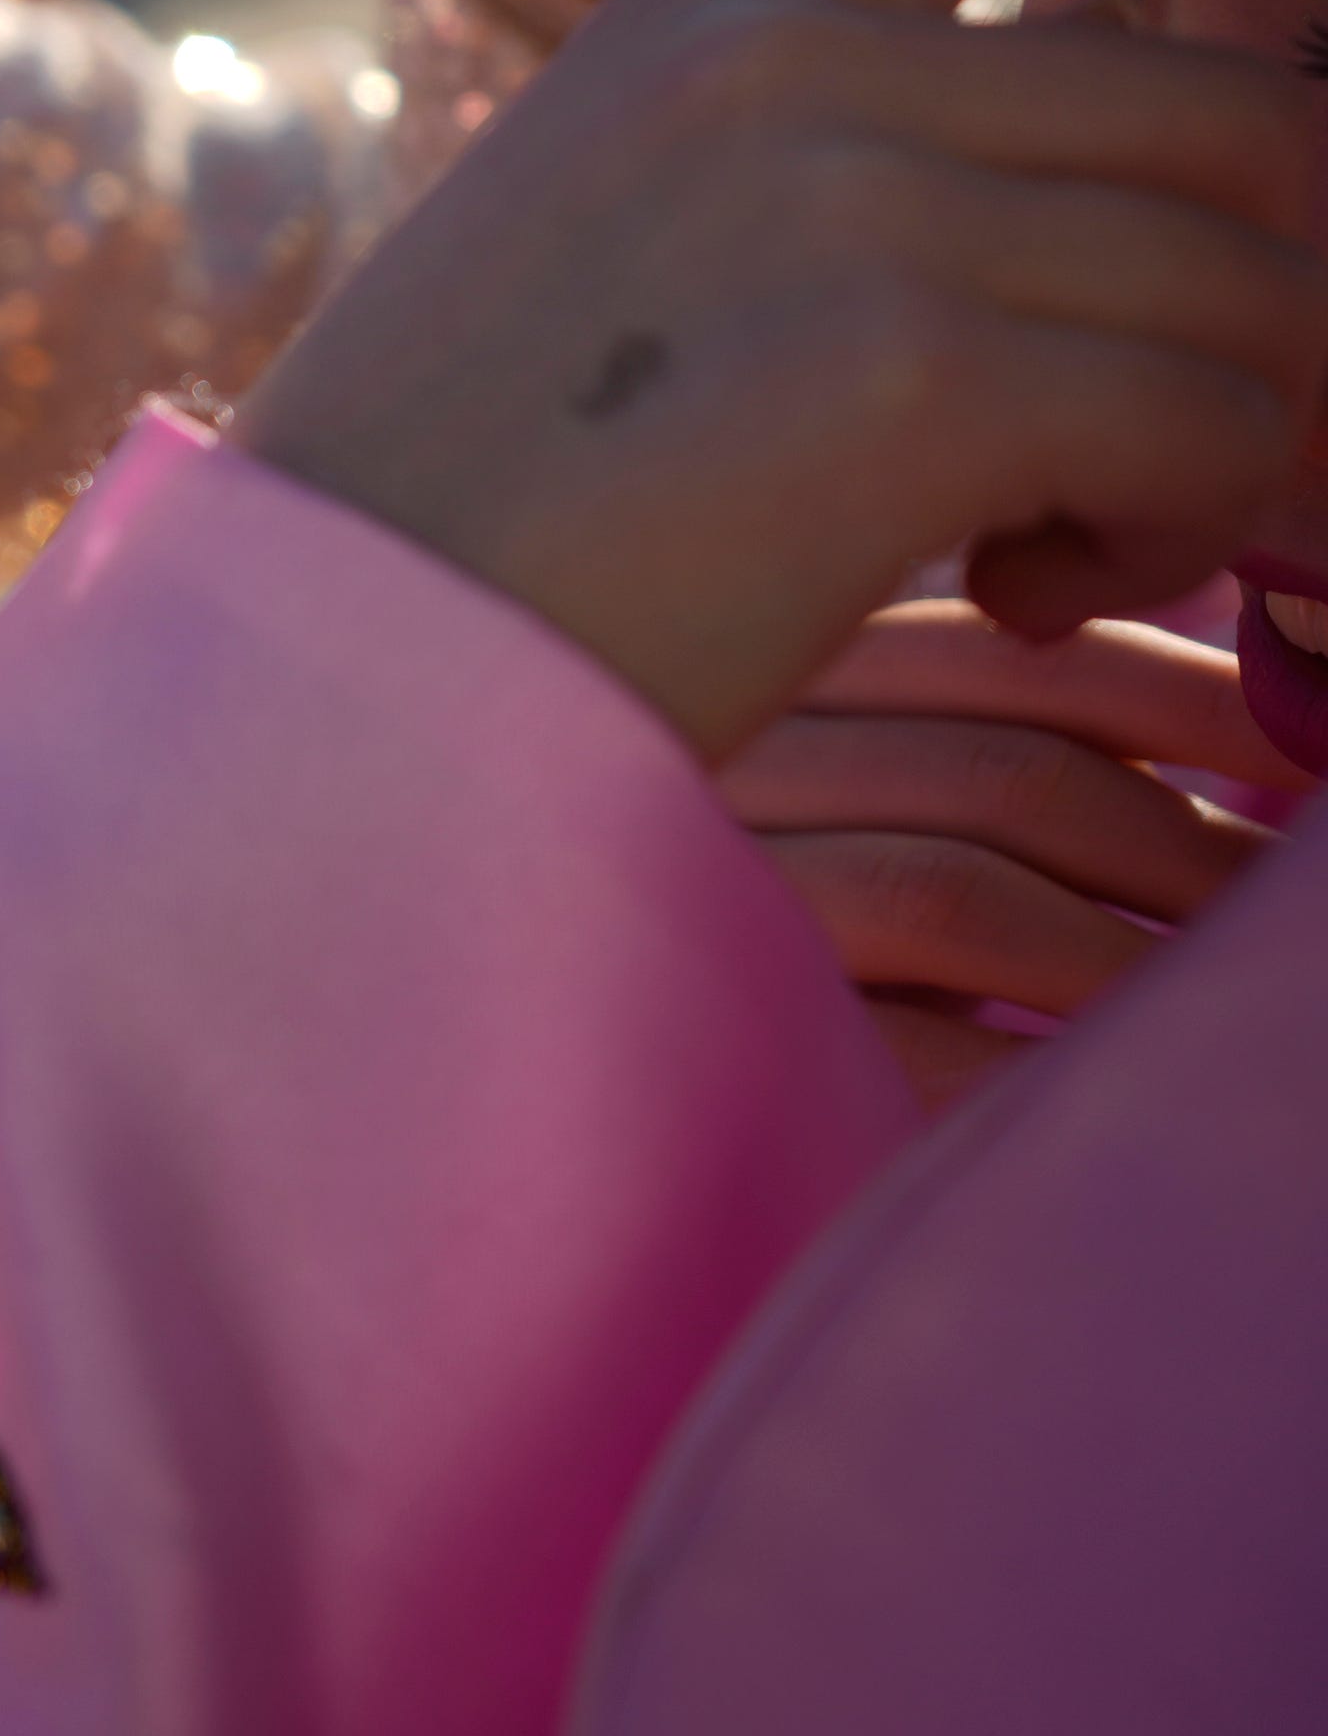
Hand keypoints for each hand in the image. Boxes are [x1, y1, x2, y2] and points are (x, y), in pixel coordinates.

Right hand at [233, 0, 1327, 760]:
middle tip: (1153, 456)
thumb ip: (830, 173)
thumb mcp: (616, 239)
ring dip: (1227, 442)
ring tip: (1068, 541)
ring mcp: (852, 201)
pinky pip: (1206, 423)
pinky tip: (1034, 578)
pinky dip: (1176, 526)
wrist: (339, 650)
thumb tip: (1095, 227)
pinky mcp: (909, 370)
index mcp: (713, 9)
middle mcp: (795, 68)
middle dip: (1265, 302)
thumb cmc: (469, 486)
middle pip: (1229, 117)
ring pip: (1248, 284)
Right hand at [720, 605, 1273, 1109]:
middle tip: (1296, 895)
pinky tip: (1123, 1086)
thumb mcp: (812, 767)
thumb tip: (1226, 720)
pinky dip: (1041, 1068)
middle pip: (1014, 768)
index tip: (1299, 739)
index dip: (1187, 698)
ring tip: (1246, 993)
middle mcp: (704, 742)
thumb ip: (949, 734)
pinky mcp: (691, 1018)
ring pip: (976, 890)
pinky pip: (910, 1042)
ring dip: (1147, 957)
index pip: (1007, 649)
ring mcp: (687, 874)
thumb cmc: (690, 902)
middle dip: (1199, 845)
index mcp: (743, 654)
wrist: (488, 1074)